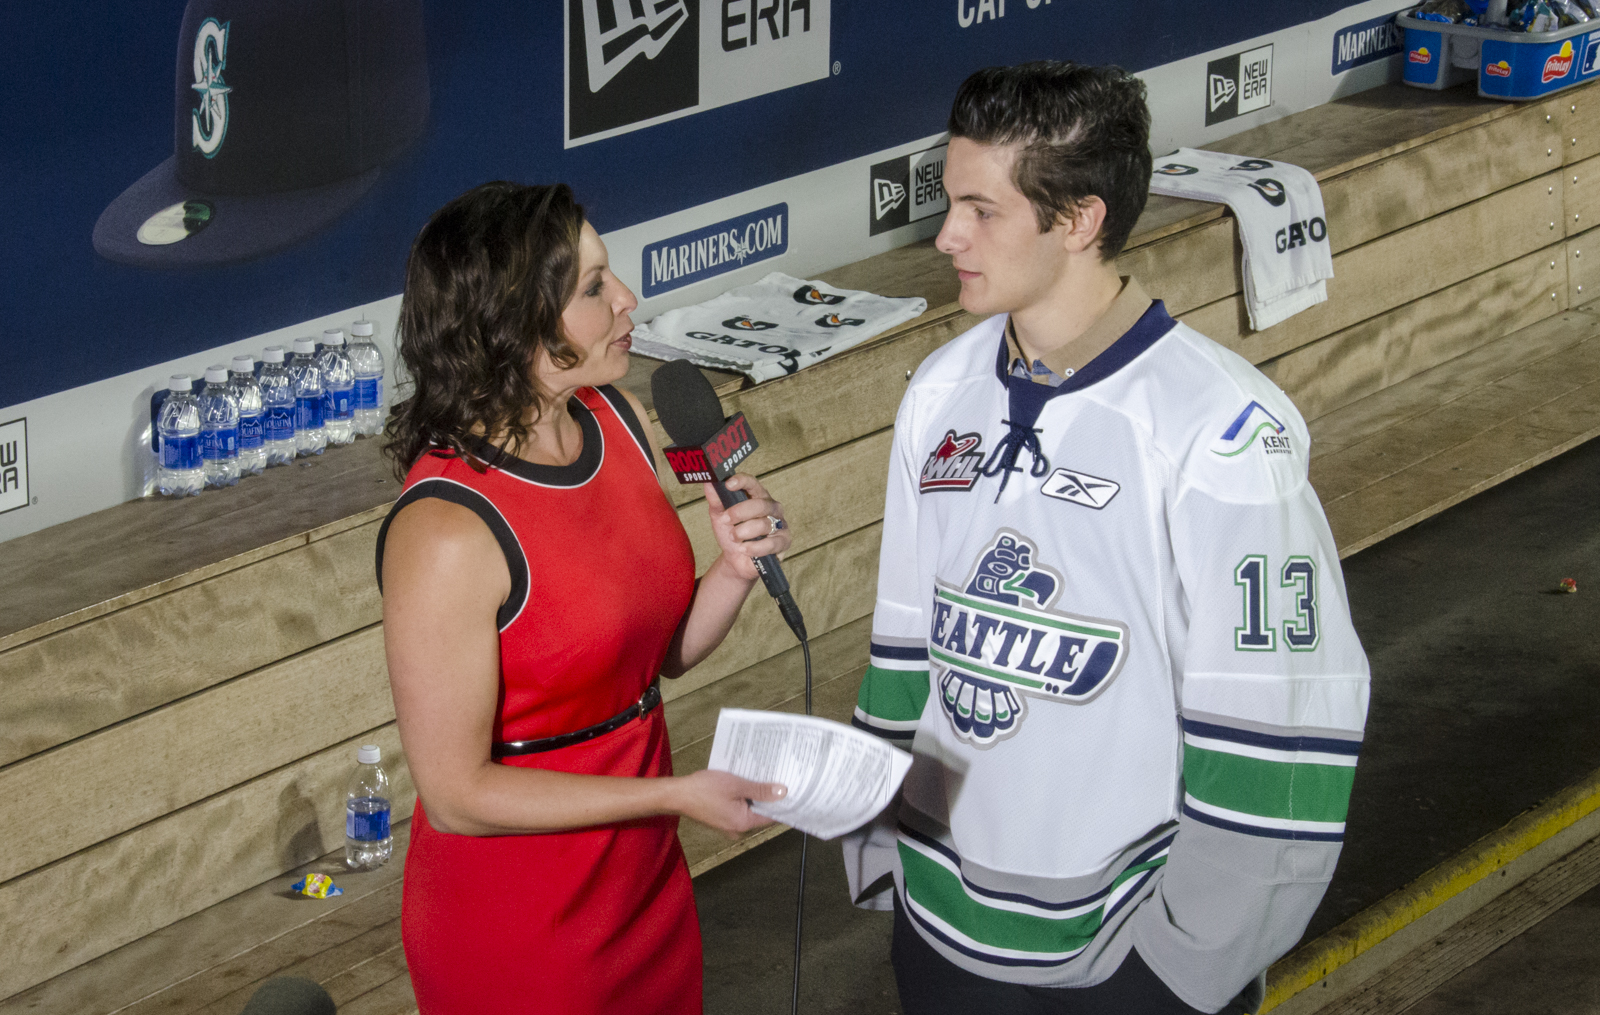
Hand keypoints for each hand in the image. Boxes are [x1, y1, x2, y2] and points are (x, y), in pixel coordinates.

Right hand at [670, 769, 785, 837]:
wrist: (677, 794)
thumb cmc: (704, 789)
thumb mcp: (736, 785)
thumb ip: (760, 790)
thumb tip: (782, 792)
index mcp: (744, 822)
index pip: (772, 816)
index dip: (784, 803)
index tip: (795, 791)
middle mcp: (738, 827)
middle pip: (761, 812)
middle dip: (770, 796)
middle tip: (782, 779)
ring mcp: (728, 823)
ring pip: (749, 808)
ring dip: (756, 794)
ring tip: (766, 777)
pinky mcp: (721, 817)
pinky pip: (738, 806)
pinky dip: (744, 796)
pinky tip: (746, 781)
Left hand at [704, 473, 791, 581]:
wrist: (736, 560)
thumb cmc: (731, 534)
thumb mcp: (720, 517)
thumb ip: (716, 501)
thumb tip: (708, 483)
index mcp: (757, 496)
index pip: (752, 483)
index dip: (742, 481)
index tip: (728, 484)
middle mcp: (772, 507)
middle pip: (760, 504)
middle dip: (740, 512)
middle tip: (726, 520)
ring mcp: (780, 524)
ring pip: (764, 524)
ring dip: (743, 532)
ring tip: (734, 538)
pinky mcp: (784, 541)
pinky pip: (771, 543)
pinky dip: (754, 548)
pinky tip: (744, 549)